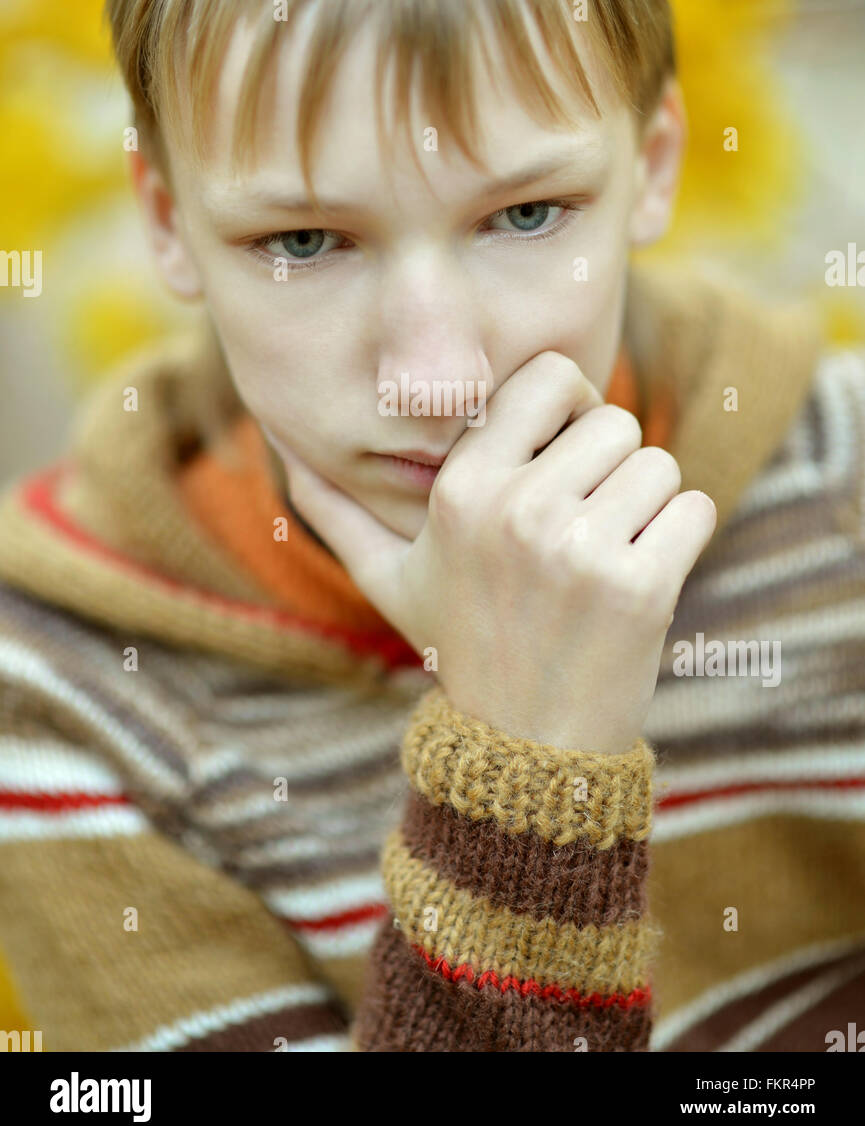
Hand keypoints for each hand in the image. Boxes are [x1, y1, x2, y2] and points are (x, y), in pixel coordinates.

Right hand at [266, 352, 716, 752]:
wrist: (523, 748)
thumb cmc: (461, 647)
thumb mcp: (389, 579)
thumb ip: (338, 513)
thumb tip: (283, 456)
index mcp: (461, 491)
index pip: (551, 377)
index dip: (571, 403)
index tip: (568, 447)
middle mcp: (516, 510)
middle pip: (614, 421)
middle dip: (611, 465)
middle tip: (586, 521)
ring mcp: (579, 549)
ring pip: (657, 464)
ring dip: (647, 505)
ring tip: (608, 554)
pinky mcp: (640, 587)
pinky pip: (692, 509)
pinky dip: (680, 538)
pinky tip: (641, 576)